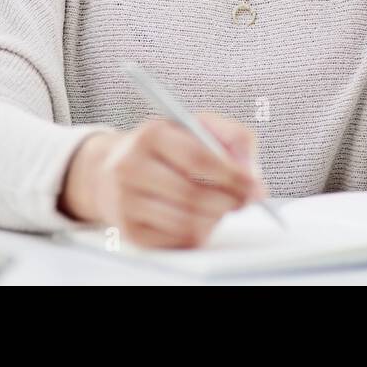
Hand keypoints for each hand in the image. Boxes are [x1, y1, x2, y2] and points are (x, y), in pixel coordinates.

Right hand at [58, 112, 267, 248]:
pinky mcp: (130, 231)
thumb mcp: (196, 126)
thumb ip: (232, 137)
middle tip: (249, 200)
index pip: (197, 158)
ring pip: (186, 222)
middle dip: (229, 200)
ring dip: (216, 218)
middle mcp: (131, 167)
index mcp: (150, 135)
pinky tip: (203, 218)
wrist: (112, 169)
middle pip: (192, 194)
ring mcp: (126, 202)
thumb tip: (250, 171)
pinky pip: (176, 240)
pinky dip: (199, 232)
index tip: (255, 184)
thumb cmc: (165, 147)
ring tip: (225, 207)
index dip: (231, 174)